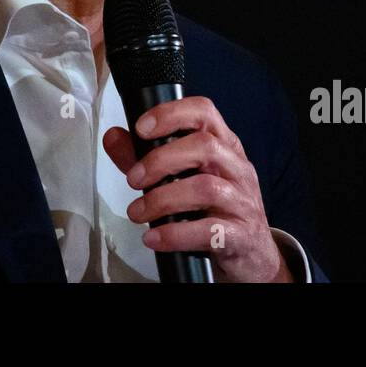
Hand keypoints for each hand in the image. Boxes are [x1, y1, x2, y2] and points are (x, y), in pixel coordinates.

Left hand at [103, 96, 292, 282]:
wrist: (252, 254)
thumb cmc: (214, 208)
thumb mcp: (182, 177)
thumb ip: (145, 156)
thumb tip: (113, 137)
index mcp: (224, 145)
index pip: (204, 112)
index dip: (171, 114)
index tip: (141, 128)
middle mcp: (236, 168)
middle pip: (205, 147)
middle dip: (161, 160)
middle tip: (134, 180)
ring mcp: (241, 202)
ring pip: (206, 188)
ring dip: (162, 199)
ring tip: (137, 212)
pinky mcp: (240, 236)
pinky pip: (209, 231)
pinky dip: (175, 234)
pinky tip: (154, 237)